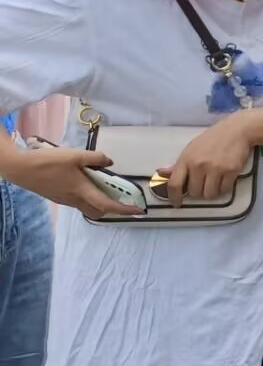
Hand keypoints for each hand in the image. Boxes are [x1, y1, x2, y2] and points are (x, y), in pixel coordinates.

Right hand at [2, 144, 139, 217]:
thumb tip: (109, 162)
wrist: (21, 169)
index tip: (138, 211)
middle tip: (123, 197)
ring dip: (100, 202)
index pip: (107, 205)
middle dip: (112, 208)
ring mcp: (65, 200)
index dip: (125, 210)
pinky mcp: (58, 197)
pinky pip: (78, 201)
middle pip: (98, 211)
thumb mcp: (75, 155)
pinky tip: (87, 182)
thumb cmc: (48, 162)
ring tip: (106, 187)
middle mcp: (74, 199)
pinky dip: (88, 196)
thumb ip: (95, 158)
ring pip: (87, 207)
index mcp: (82, 191)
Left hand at [157, 116, 255, 206]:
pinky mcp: (231, 171)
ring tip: (214, 183)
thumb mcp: (192, 148)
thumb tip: (162, 173)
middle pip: (194, 192)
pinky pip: (224, 190)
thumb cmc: (212, 139)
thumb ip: (179, 163)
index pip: (175, 184)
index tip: (176, 203)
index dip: (174, 197)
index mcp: (186, 159)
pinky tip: (224, 180)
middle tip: (203, 184)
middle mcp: (199, 165)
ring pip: (209, 194)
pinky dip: (223, 188)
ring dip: (211, 192)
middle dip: (198, 191)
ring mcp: (216, 169)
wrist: (236, 130)